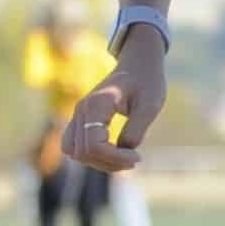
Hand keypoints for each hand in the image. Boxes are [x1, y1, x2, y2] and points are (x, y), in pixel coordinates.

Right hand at [62, 27, 164, 171]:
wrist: (138, 63)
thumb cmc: (147, 81)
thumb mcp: (150, 105)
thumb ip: (136, 129)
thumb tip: (124, 149)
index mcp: (97, 104)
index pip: (94, 144)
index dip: (115, 157)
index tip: (138, 155)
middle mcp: (82, 110)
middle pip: (83, 152)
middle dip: (110, 162)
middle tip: (135, 157)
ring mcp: (78, 114)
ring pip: (74, 152)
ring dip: (99, 162)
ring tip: (125, 158)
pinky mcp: (81, 119)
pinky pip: (74, 145)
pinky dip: (91, 155)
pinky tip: (115, 153)